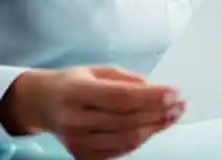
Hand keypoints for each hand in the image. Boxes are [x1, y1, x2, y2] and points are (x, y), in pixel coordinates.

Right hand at [0, 66, 183, 158]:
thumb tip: (157, 90)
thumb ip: (127, 79)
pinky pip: (120, 151)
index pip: (120, 97)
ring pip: (127, 139)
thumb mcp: (96, 70)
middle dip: (158, 112)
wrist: (42, 104)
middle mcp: (74, 120)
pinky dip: (141, 139)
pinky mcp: (82, 156)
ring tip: (173, 115)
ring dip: (155, 127)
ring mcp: (77, 142)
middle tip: (180, 103)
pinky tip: (154, 127)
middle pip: (126, 120)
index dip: (150, 97)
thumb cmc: (73, 82)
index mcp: (75, 92)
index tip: (174, 92)